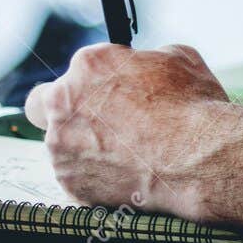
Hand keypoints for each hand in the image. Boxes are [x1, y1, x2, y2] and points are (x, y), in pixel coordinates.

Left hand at [24, 44, 242, 224]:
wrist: (198, 160)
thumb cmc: (191, 108)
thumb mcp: (179, 58)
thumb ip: (150, 57)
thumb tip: (149, 62)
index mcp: (88, 65)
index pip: (78, 70)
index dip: (96, 83)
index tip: (112, 94)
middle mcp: (64, 104)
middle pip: (44, 105)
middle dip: (64, 112)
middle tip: (95, 123)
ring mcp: (62, 148)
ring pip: (61, 146)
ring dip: (82, 148)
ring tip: (123, 156)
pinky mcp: (71, 185)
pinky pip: (76, 177)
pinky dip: (95, 177)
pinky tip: (124, 175)